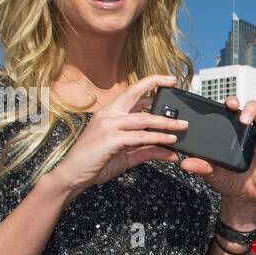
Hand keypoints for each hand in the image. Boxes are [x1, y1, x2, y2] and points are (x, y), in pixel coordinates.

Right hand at [47, 75, 183, 195]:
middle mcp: (108, 114)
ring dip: (166, 122)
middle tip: (174, 82)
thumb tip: (169, 151)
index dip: (148, 84)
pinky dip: (157, 138)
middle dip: (155, 85)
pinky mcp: (110, 139)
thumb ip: (147, 150)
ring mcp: (108, 125)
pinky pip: (139, 137)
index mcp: (109, 113)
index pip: (130, 93)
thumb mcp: (126, 155)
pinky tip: (170, 141)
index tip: (166, 80)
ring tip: (182, 126)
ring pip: (143, 119)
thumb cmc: (96, 162)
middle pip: (134, 94)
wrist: (72, 174)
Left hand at [176, 96, 255, 227]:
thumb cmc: (226, 179)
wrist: (241, 195)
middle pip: (252, 107)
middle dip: (249, 108)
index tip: (229, 104)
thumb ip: (201, 167)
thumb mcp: (211, 173)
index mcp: (231, 130)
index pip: (232, 108)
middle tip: (244, 118)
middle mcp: (247, 129)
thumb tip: (185, 163)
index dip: (232, 101)